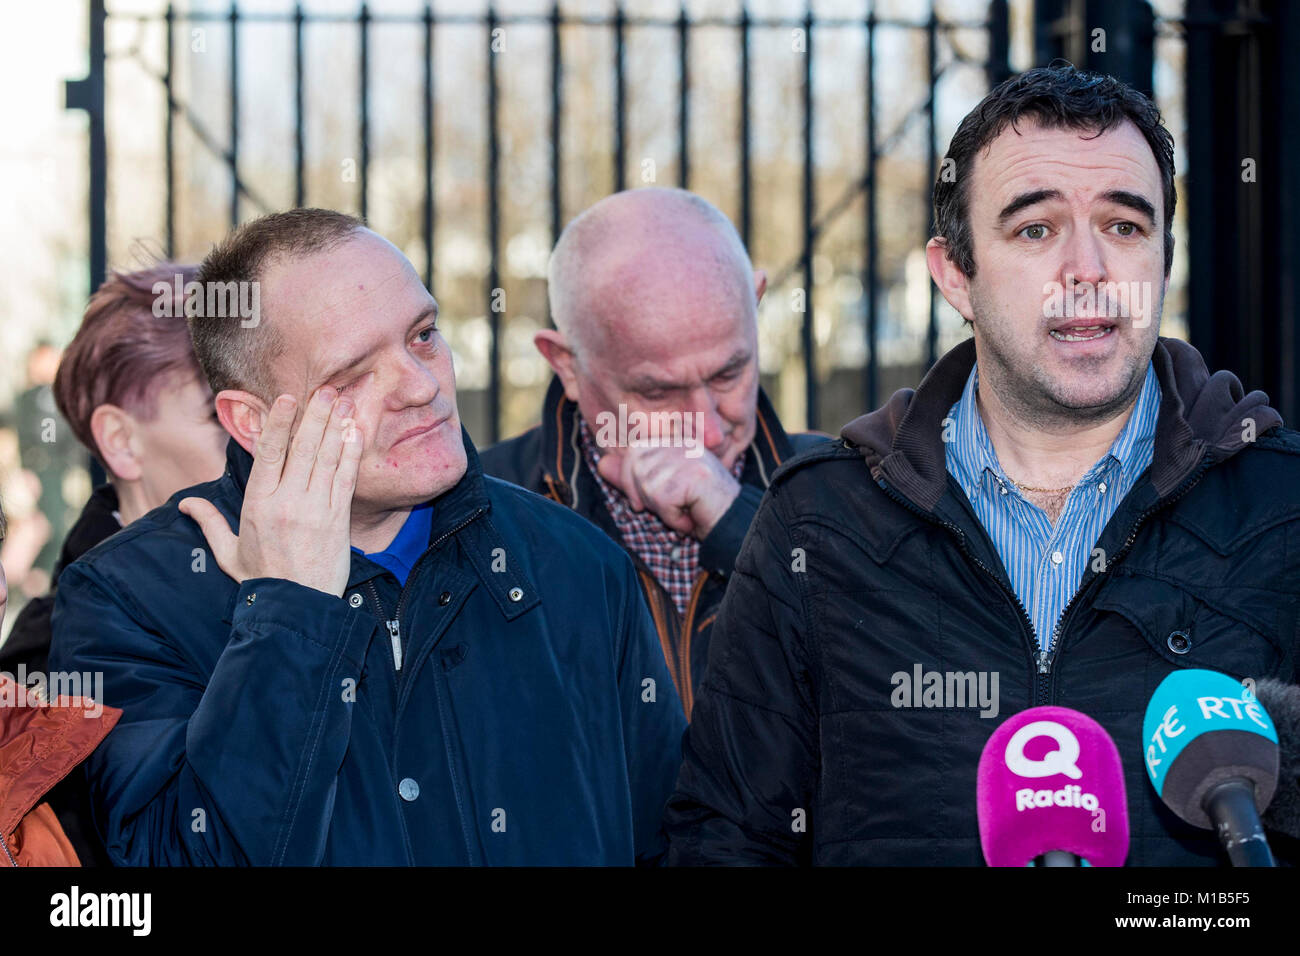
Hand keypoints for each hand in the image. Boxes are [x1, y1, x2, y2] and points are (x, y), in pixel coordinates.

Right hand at [179, 387, 361, 597]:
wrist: (296, 609)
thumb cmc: (262, 580)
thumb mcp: (229, 552)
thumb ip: (210, 523)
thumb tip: (186, 504)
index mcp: (257, 504)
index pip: (267, 453)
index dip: (278, 423)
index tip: (287, 398)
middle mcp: (286, 502)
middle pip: (302, 448)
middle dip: (315, 415)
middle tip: (327, 389)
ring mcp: (315, 509)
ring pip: (326, 459)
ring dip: (336, 427)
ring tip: (345, 400)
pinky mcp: (337, 520)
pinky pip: (345, 480)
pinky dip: (350, 455)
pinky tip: (355, 433)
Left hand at [596, 442, 740, 538]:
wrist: (732, 523)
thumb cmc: (698, 507)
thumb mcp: (659, 491)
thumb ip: (631, 477)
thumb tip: (601, 464)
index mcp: (673, 440)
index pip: (634, 452)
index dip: (631, 481)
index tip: (645, 501)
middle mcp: (681, 443)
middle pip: (635, 468)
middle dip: (645, 496)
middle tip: (671, 506)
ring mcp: (688, 457)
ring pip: (646, 486)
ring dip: (662, 509)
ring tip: (684, 509)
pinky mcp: (692, 476)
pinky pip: (661, 502)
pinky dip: (673, 518)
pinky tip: (691, 516)